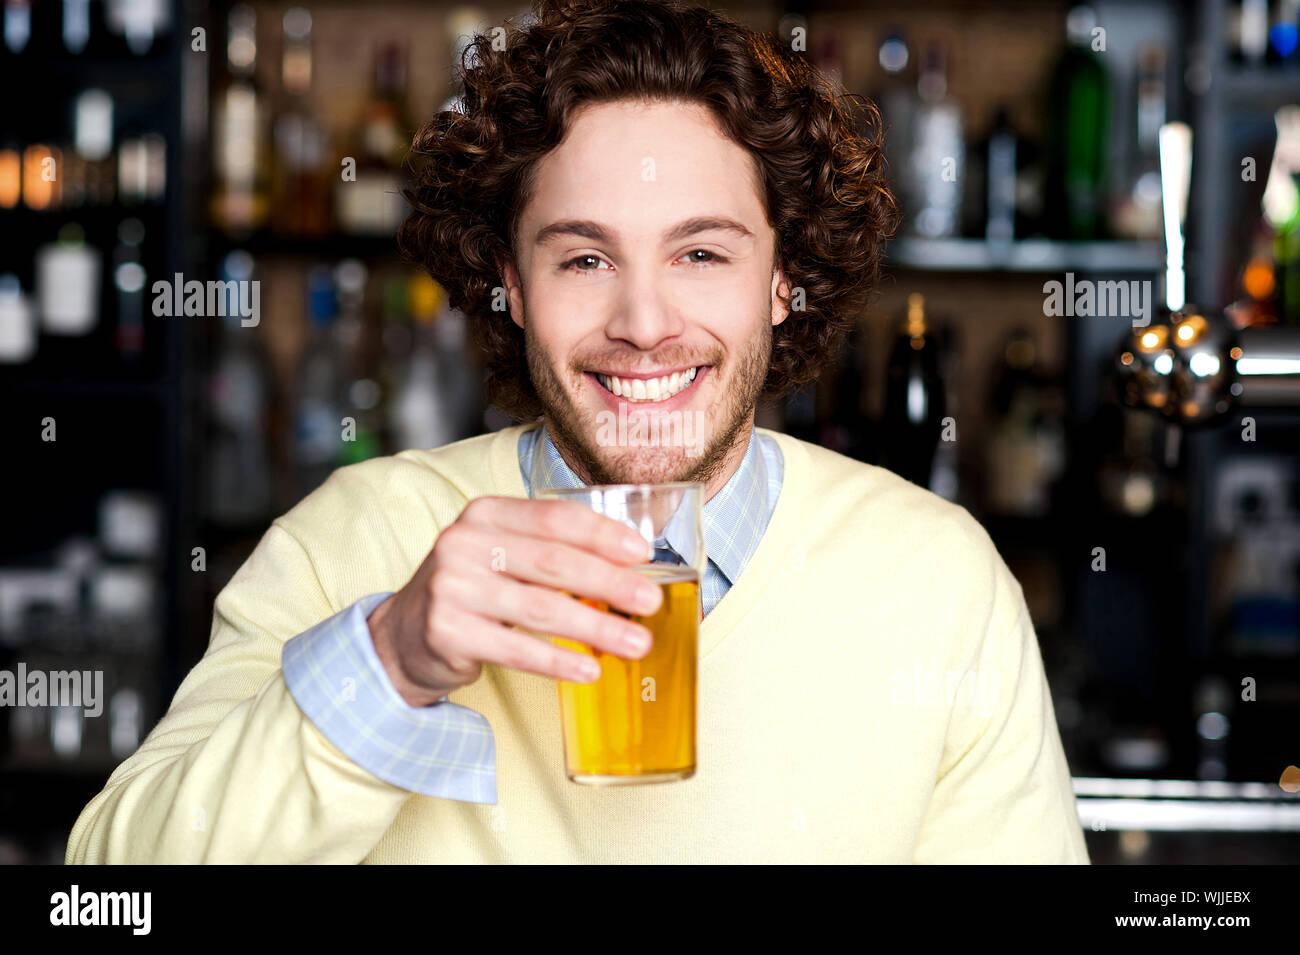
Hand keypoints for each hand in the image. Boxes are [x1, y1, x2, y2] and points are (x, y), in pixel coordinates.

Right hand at [366, 496, 663, 706]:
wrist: (403, 636)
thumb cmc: (472, 591)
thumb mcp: (502, 555)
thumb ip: (551, 552)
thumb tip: (630, 569)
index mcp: (485, 514)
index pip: (554, 518)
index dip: (603, 534)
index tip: (643, 552)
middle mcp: (464, 544)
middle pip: (554, 562)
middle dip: (611, 583)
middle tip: (651, 601)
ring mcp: (452, 588)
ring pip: (541, 609)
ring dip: (596, 628)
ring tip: (637, 643)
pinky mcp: (448, 633)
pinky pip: (517, 649)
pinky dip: (559, 663)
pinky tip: (589, 670)